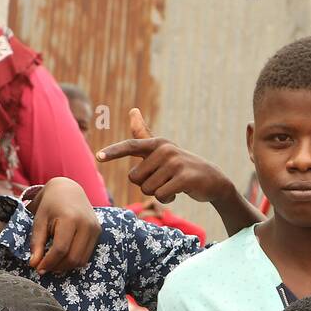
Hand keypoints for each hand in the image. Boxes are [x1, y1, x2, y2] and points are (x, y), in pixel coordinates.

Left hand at [27, 177, 100, 273]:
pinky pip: (86, 255)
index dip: (49, 262)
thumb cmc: (50, 205)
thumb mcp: (39, 221)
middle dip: (57, 267)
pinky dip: (74, 260)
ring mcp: (95, 229)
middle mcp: (86, 224)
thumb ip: (36, 243)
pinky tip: (62, 257)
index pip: (60, 249)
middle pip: (73, 258)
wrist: (68, 190)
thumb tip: (34, 264)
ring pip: (81, 260)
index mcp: (70, 219)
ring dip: (65, 266)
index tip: (38, 268)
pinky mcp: (98, 233)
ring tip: (52, 263)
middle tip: (44, 267)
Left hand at [96, 109, 236, 205]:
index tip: (98, 157)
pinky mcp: (184, 178)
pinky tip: (178, 191)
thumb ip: (144, 134)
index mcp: (156, 143)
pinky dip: (167, 199)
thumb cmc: (180, 166)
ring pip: (148, 189)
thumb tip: (132, 110)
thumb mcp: (162, 150)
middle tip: (163, 179)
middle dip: (146, 185)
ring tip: (172, 184)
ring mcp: (175, 163)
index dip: (113, 152)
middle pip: (135, 178)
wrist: (212, 179)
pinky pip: (161, 195)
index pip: (130, 145)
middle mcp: (165, 149)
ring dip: (158, 193)